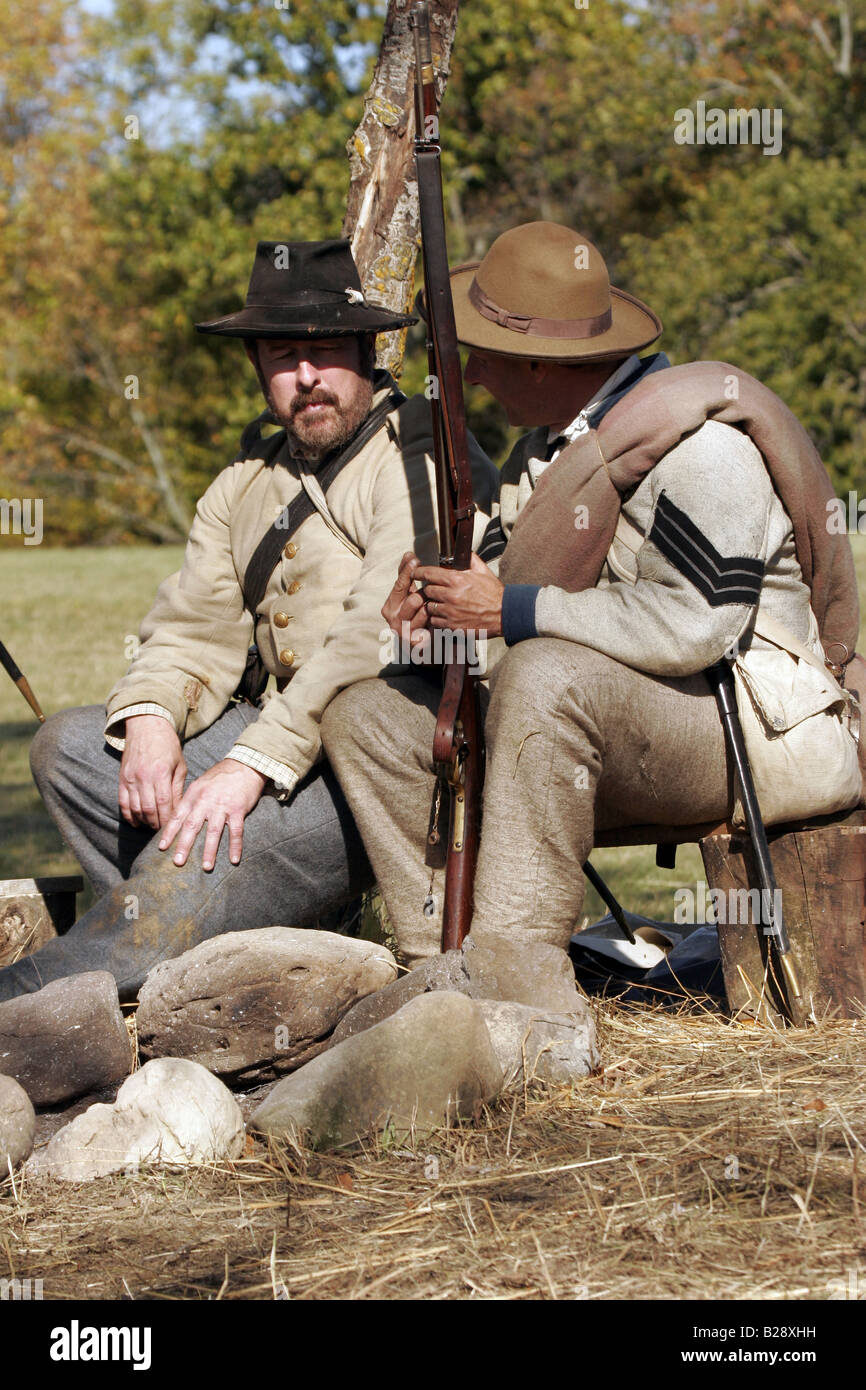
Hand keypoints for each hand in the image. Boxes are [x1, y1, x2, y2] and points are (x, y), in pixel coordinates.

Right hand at [119, 714, 186, 829]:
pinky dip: (129, 816)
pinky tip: (137, 822)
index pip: (164, 803)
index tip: (173, 828)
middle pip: (149, 809)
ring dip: (143, 822)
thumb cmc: (167, 746)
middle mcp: (143, 777)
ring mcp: (130, 779)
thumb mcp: (179, 765)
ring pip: (135, 808)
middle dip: (156, 824)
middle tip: (163, 832)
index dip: (168, 819)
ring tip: (152, 828)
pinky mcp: (122, 779)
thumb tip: (179, 810)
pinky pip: (123, 803)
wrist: (146, 727)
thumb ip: (178, 788)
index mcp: (160, 773)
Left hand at [158, 759, 266, 869]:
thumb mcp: (200, 784)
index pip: (178, 816)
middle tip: (178, 862)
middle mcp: (205, 802)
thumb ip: (190, 801)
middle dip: (184, 845)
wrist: (244, 765)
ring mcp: (222, 806)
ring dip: (210, 851)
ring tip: (206, 867)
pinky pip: (236, 831)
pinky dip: (235, 846)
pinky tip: (234, 859)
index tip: (162, 848)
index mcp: (194, 796)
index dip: (169, 833)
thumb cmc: (220, 776)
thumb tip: (178, 818)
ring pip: (214, 832)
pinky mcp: (239, 810)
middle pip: (192, 826)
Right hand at [382, 551, 431, 643]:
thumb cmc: (418, 618)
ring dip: (432, 609)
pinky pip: (429, 622)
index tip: (414, 557)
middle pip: (413, 597)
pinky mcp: (413, 640)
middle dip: (425, 595)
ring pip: (422, 609)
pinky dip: (436, 620)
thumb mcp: (411, 596)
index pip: (399, 584)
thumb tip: (408, 554)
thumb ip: (407, 578)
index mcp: (390, 606)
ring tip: (435, 611)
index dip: (407, 571)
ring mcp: (402, 630)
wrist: (425, 649)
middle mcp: (392, 618)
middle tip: (433, 595)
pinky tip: (437, 623)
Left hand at [413, 553, 503, 636]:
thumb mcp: (483, 571)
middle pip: (427, 590)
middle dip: (428, 590)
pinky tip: (444, 616)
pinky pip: (435, 622)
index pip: (429, 573)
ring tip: (439, 605)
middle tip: (432, 591)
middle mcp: (451, 595)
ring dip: (432, 605)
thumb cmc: (494, 593)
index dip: (418, 572)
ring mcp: (451, 612)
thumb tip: (463, 550)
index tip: (415, 572)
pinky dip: (437, 619)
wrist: (504, 614)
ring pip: (429, 607)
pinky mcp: (452, 626)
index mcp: (457, 579)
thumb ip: (470, 559)